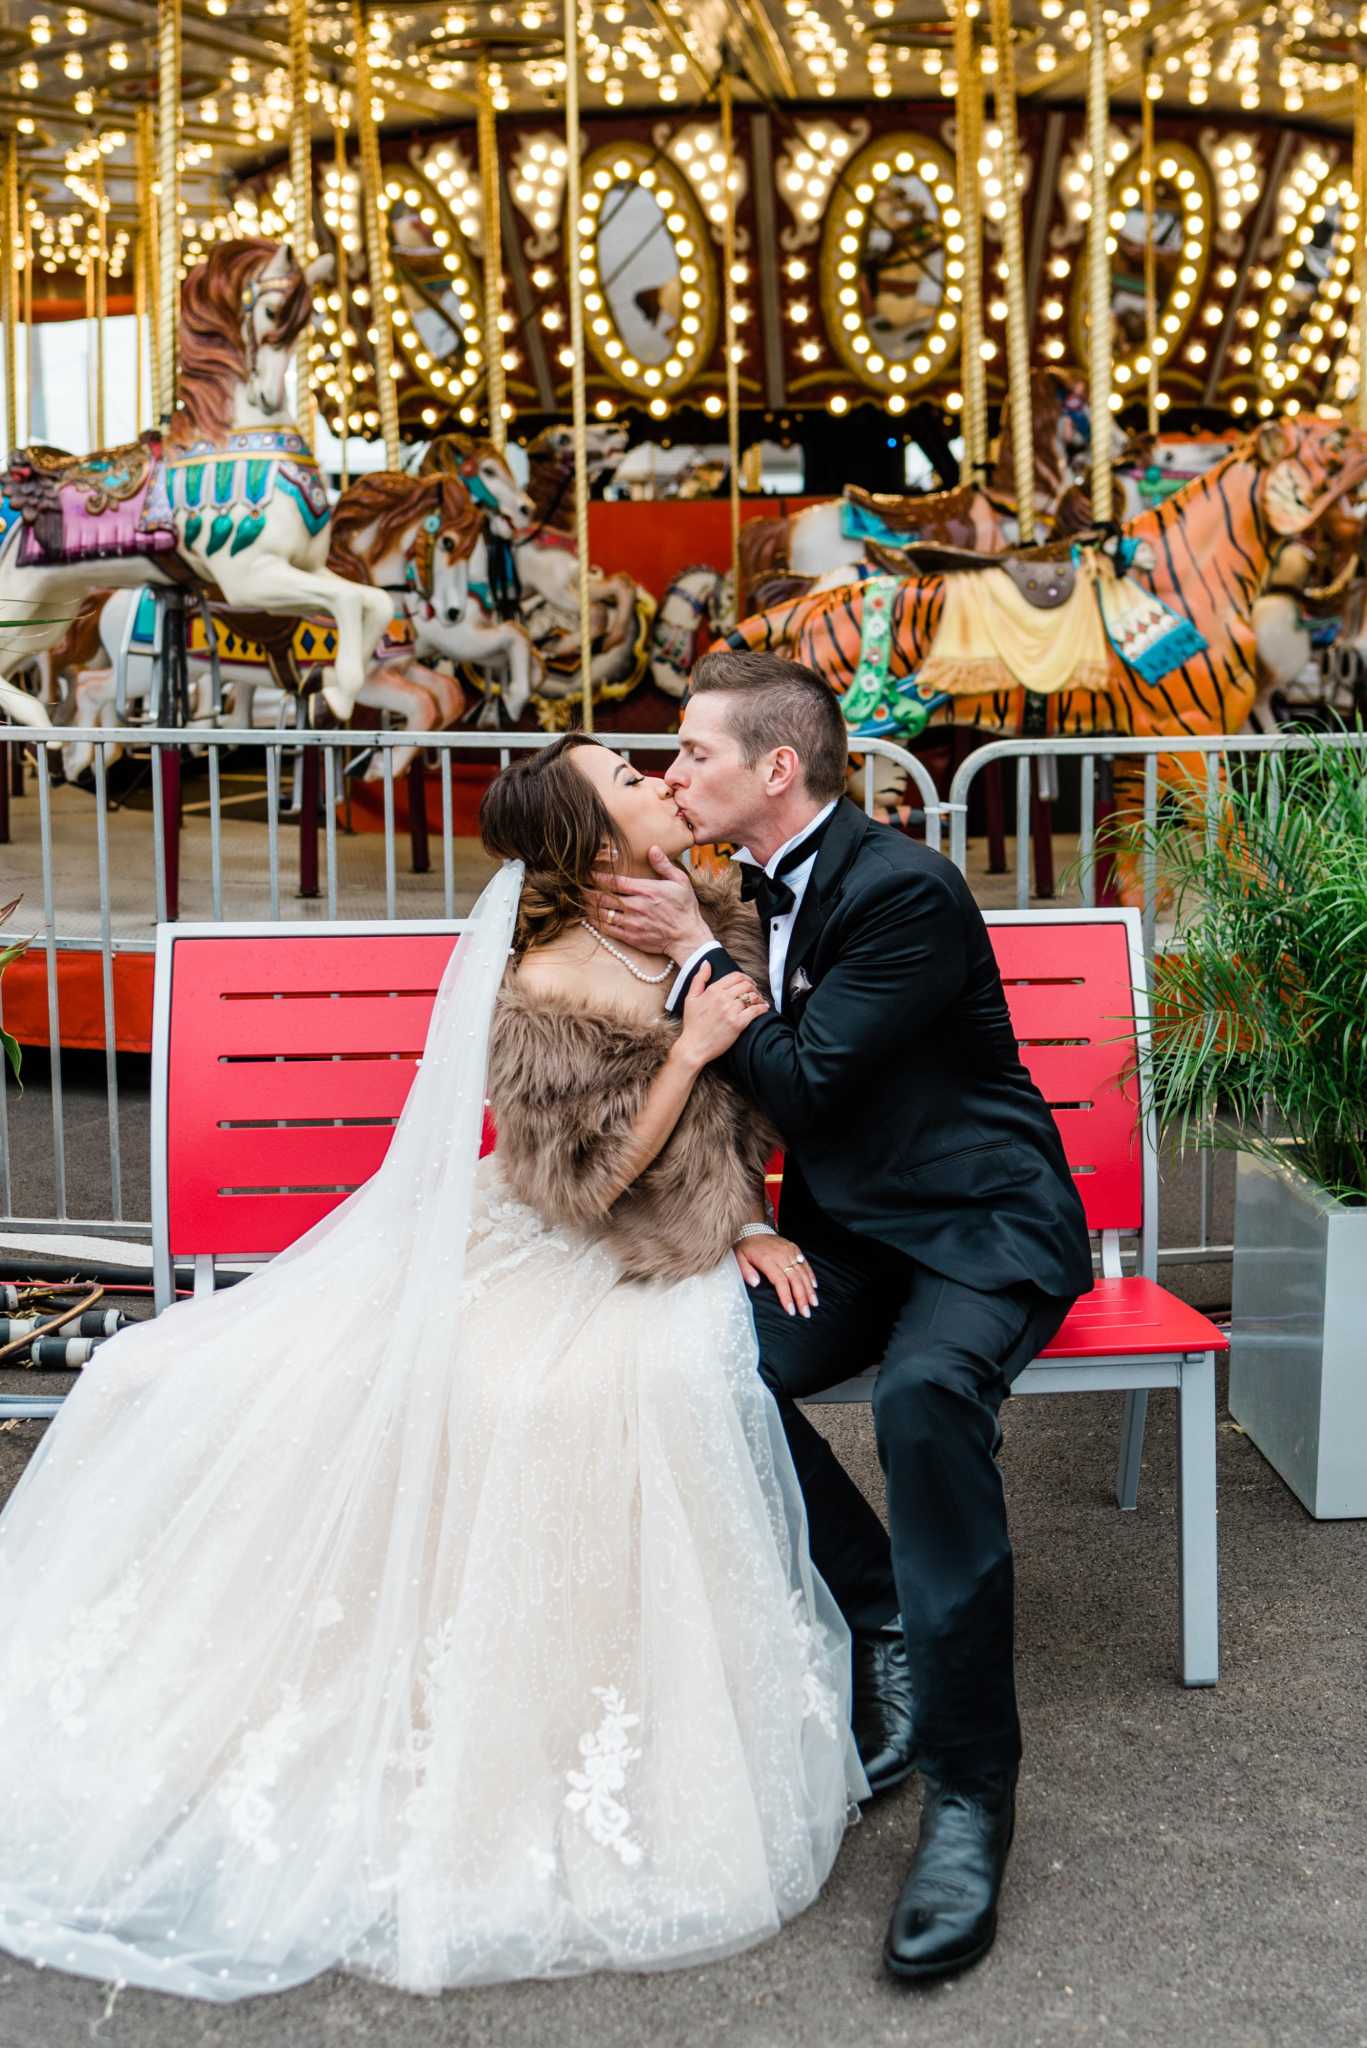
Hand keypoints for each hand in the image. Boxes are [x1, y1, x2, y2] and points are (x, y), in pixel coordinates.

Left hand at [589, 847, 712, 962]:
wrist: (687, 938)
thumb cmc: (684, 908)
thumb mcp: (680, 882)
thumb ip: (664, 865)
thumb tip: (653, 848)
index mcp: (646, 890)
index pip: (614, 881)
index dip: (596, 877)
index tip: (586, 872)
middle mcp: (636, 906)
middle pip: (603, 897)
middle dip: (587, 891)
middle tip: (577, 886)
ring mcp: (631, 923)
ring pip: (602, 913)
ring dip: (588, 906)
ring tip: (580, 900)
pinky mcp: (630, 937)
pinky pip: (607, 929)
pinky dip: (595, 922)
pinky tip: (590, 916)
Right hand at [677, 961, 767, 1065]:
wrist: (694, 1047)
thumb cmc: (692, 1024)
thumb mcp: (690, 998)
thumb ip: (699, 979)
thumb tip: (707, 963)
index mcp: (713, 990)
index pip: (735, 976)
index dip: (745, 977)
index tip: (749, 983)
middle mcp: (722, 998)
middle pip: (746, 985)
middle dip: (754, 986)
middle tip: (756, 992)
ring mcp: (730, 1011)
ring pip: (752, 996)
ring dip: (759, 997)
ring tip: (760, 1001)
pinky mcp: (737, 1024)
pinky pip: (755, 1011)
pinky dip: (762, 1008)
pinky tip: (764, 1008)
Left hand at [733, 1233, 818, 1318]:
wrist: (752, 1229)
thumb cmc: (745, 1246)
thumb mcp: (738, 1258)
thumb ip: (746, 1271)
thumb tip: (755, 1284)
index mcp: (767, 1259)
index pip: (780, 1281)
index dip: (786, 1297)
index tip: (791, 1310)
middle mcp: (781, 1255)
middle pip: (795, 1279)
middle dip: (801, 1297)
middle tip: (806, 1313)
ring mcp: (789, 1250)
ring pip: (802, 1272)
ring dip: (809, 1289)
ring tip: (813, 1303)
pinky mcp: (794, 1248)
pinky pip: (804, 1263)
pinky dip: (810, 1275)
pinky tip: (814, 1286)